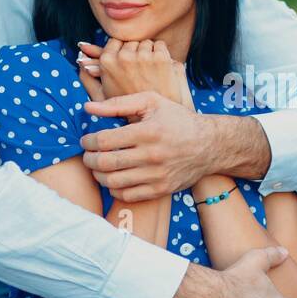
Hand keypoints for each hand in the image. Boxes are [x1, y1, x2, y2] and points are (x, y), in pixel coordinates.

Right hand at [77, 39, 182, 103]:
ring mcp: (143, 56)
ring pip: (146, 42)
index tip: (127, 64)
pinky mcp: (161, 58)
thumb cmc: (127, 108)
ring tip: (149, 71)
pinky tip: (161, 69)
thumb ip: (87, 77)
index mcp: (107, 61)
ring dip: (149, 52)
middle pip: (131, 41)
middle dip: (135, 52)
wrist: (156, 117)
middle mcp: (124, 57)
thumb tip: (80, 58)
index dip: (122, 51)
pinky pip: (160, 45)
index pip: (115, 41)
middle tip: (139, 71)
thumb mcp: (101, 95)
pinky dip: (161, 53)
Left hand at [80, 91, 212, 199]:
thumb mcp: (151, 102)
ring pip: (113, 182)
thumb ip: (118, 103)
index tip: (86, 141)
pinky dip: (114, 189)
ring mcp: (157, 175)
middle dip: (89, 160)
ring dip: (98, 176)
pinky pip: (128, 196)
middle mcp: (152, 155)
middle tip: (88, 155)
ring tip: (98, 167)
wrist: (210, 145)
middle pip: (106, 163)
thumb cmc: (177, 120)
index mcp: (148, 132)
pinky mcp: (161, 189)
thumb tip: (87, 108)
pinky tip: (114, 178)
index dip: (88, 142)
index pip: (105, 141)